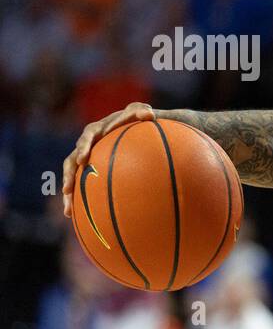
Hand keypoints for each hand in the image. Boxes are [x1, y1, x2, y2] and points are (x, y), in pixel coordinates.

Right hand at [61, 102, 154, 216]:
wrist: (140, 127)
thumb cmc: (143, 118)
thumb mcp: (144, 112)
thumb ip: (143, 112)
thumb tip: (149, 114)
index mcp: (99, 130)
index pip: (88, 136)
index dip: (83, 147)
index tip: (83, 159)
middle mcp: (89, 144)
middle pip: (73, 159)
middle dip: (69, 175)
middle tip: (67, 189)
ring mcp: (89, 157)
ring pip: (73, 175)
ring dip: (69, 193)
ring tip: (68, 210)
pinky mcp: (92, 169)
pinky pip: (82, 184)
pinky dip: (79, 199)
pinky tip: (78, 217)